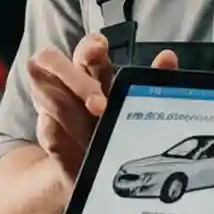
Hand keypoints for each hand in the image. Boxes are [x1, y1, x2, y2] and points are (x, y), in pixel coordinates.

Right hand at [28, 34, 177, 186]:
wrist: (93, 168)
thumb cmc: (115, 127)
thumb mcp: (134, 105)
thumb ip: (153, 81)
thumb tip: (168, 57)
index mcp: (93, 73)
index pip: (86, 47)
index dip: (90, 45)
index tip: (101, 50)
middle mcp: (68, 85)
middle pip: (53, 60)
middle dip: (74, 77)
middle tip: (98, 104)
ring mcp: (52, 107)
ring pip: (45, 91)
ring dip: (67, 107)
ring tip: (92, 129)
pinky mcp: (48, 134)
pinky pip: (47, 128)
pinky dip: (60, 134)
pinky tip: (79, 145)